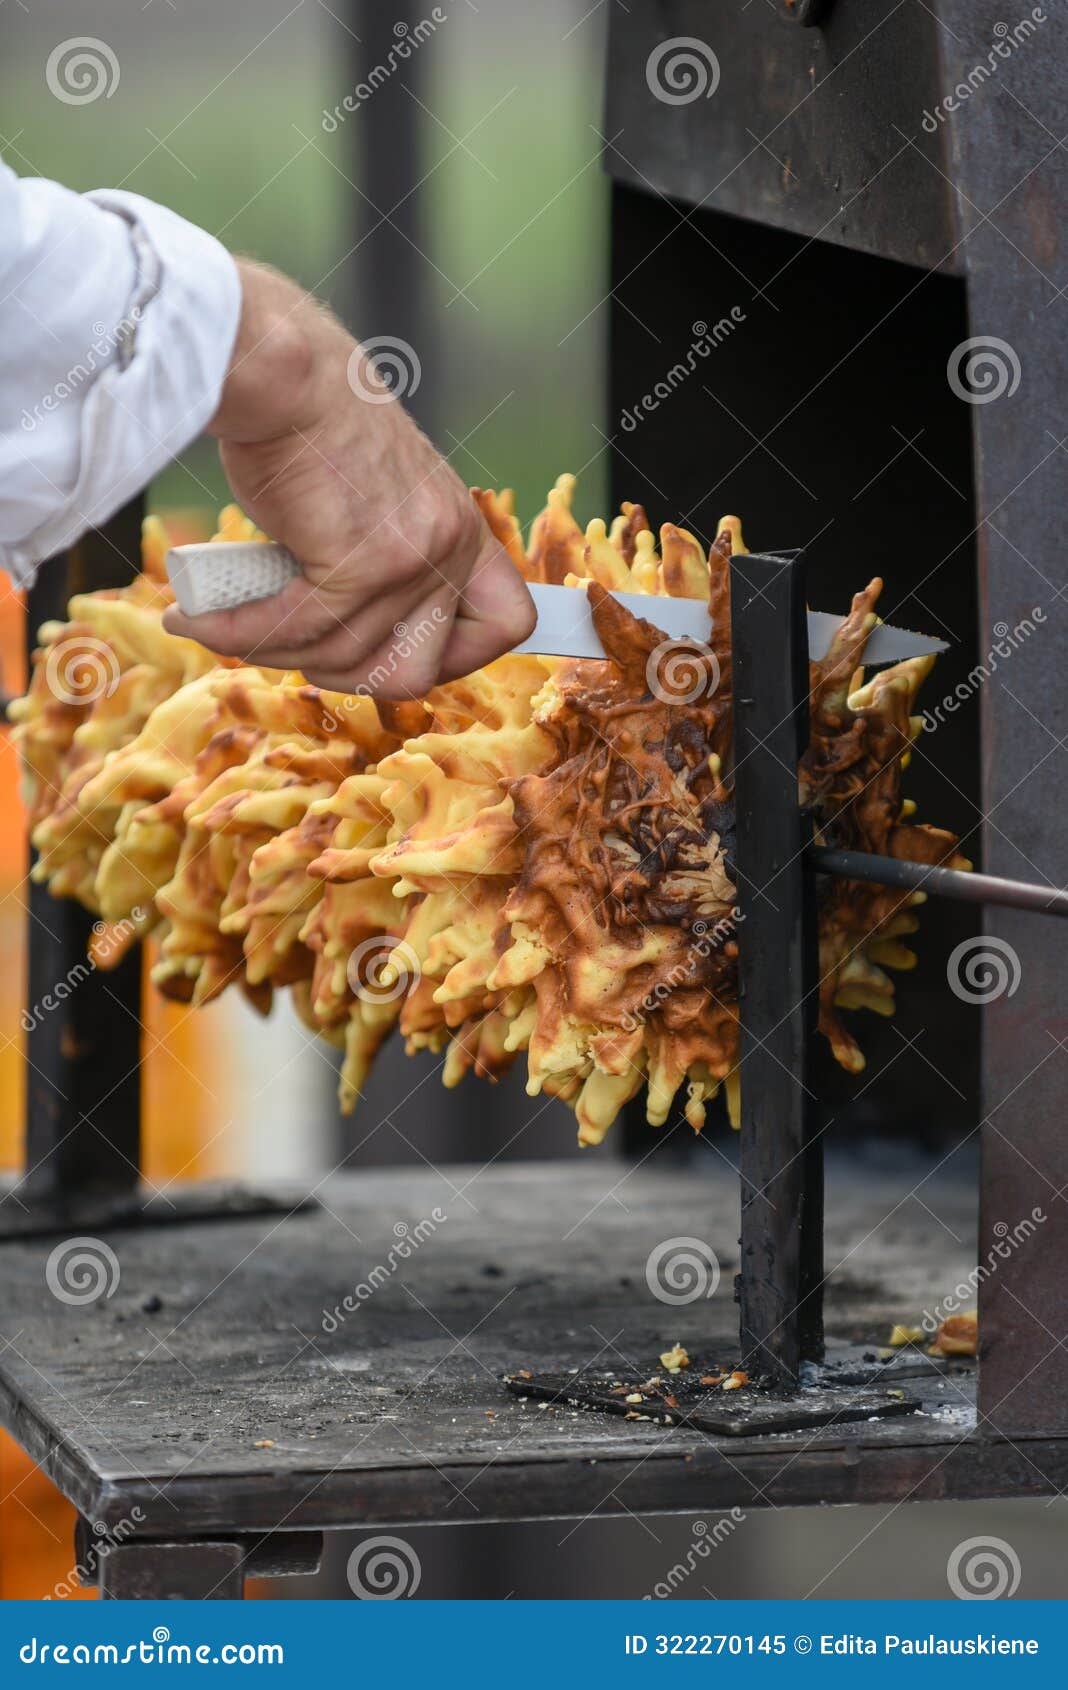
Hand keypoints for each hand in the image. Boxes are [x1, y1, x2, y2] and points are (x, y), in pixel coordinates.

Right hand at [162, 260, 534, 697]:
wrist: (279, 372)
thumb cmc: (307, 428)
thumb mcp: (373, 502)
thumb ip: (382, 564)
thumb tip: (345, 643)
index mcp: (462, 529)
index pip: (508, 623)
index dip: (461, 657)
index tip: (395, 652)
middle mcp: (450, 545)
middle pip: (415, 672)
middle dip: (345, 675)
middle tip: (291, 648)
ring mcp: (411, 558)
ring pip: (342, 658)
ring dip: (270, 651)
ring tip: (217, 626)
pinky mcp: (360, 562)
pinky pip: (297, 630)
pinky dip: (239, 633)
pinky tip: (193, 619)